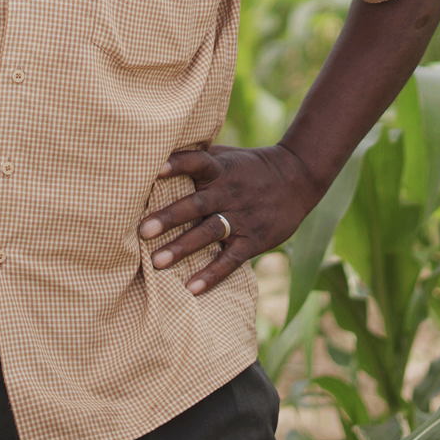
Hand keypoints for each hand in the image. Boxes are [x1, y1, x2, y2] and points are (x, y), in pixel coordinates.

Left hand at [136, 144, 319, 295]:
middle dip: (169, 217)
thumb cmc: (249, 167)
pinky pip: (232, 259)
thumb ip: (197, 156)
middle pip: (197, 204)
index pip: (197, 162)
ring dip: (183, 247)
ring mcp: (242, 218)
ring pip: (210, 233)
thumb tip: (156, 151)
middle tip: (142, 230)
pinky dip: (213, 274)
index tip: (155, 169)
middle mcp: (229, 192)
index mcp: (220, 169)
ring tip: (157, 262)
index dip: (177, 165)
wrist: (297, 178)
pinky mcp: (254, 240)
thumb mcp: (226, 156)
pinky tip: (192, 288)